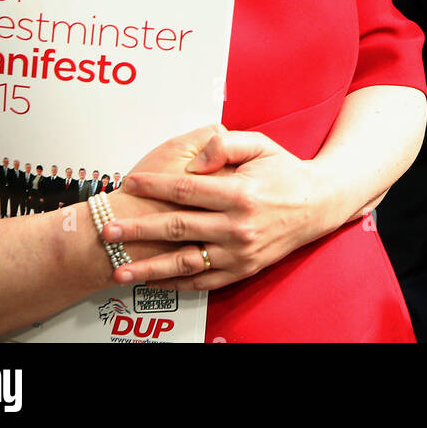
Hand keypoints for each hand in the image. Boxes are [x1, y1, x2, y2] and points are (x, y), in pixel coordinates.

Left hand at [103, 130, 336, 291]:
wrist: (318, 204)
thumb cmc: (285, 171)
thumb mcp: (260, 144)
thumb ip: (224, 144)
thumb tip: (192, 163)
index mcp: (241, 193)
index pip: (186, 188)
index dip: (154, 185)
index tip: (130, 182)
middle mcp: (238, 227)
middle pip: (177, 228)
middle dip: (138, 229)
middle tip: (107, 230)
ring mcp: (240, 253)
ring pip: (185, 262)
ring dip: (149, 267)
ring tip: (119, 267)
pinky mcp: (243, 270)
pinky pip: (203, 281)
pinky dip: (175, 283)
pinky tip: (152, 280)